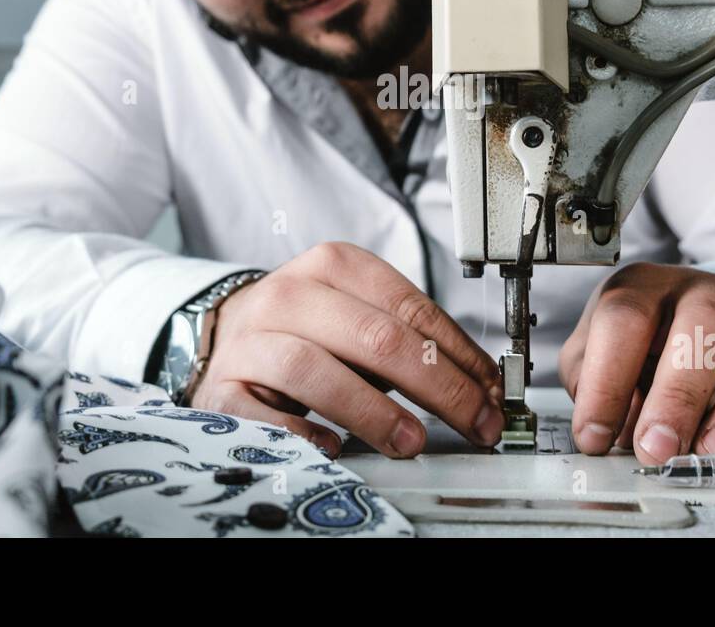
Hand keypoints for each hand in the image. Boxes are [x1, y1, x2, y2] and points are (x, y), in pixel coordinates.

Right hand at [187, 242, 503, 458]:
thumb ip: (412, 341)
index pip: (410, 309)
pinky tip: (333, 447)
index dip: (460, 354)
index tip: (492, 392)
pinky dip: (300, 432)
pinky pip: (260, 412)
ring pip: (315, 369)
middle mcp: (290, 294)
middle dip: (436, 386)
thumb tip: (480, 388)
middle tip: (473, 421)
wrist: (230, 332)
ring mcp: (252, 339)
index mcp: (335, 266)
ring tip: (411, 441)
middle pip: (374, 337)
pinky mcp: (222, 385)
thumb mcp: (360, 315)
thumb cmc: (310, 327)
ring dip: (373, 411)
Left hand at [558, 262, 714, 464]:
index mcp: (642, 286)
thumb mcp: (590, 355)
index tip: (595, 436)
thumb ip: (589, 386)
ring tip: (713, 451)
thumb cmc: (632, 341)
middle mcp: (700, 292)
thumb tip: (604, 432)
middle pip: (702, 326)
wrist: (684, 316)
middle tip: (657, 448)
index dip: (607, 381)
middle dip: (678, 396)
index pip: (625, 318)